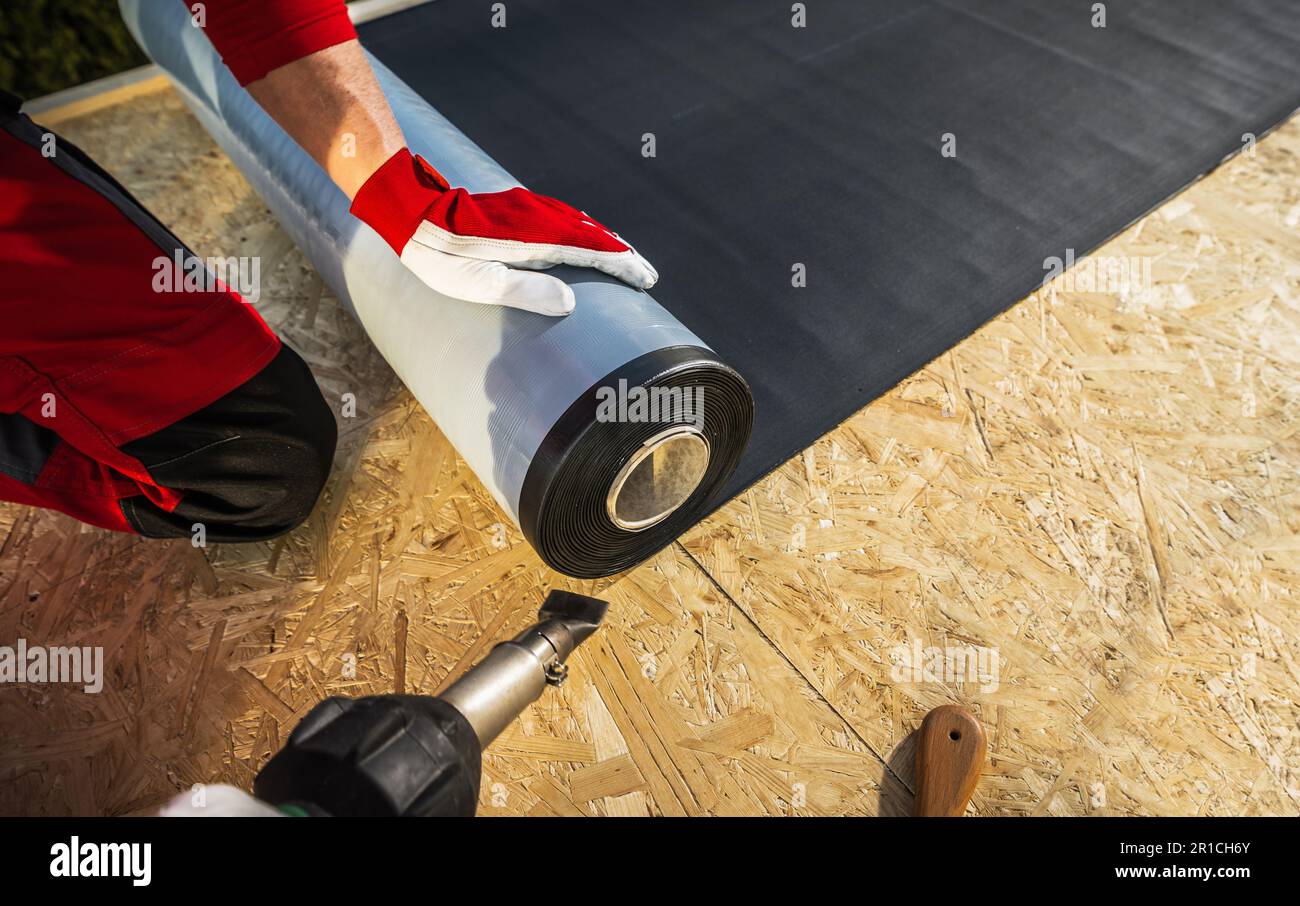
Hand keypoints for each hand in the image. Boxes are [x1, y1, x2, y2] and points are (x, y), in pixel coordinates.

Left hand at [349, 149, 656, 314]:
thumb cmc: (440, 255)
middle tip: (647, 276)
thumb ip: (525, 292)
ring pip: (581, 223)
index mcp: (535, 238)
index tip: (645, 280)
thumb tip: (570, 302)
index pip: (593, 250)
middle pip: (594, 233)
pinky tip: (585, 242)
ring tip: (625, 260)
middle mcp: (539, 217)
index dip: (623, 266)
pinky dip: (586, 232)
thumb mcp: (478, 283)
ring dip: (607, 242)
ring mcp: (529, 209)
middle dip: (623, 255)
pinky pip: (565, 218)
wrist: (409, 211)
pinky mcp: (518, 208)